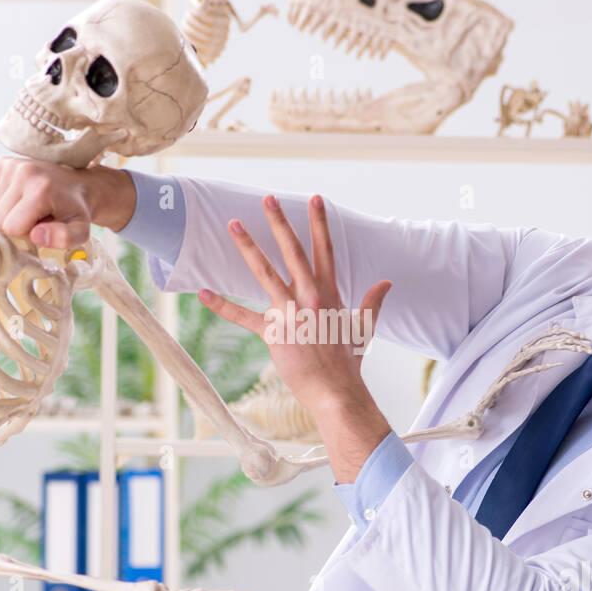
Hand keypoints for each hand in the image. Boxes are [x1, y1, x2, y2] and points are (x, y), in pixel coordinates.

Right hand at [0, 156, 135, 248]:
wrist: (76, 184)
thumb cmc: (76, 210)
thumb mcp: (80, 231)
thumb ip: (64, 238)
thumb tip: (36, 235)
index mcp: (41, 189)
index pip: (12, 227)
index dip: (26, 234)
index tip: (43, 226)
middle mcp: (24, 171)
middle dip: (16, 225)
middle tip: (37, 218)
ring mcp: (11, 164)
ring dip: (8, 215)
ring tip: (30, 208)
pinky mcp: (2, 163)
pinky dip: (1, 204)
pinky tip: (20, 199)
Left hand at [197, 194, 393, 481]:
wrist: (337, 391)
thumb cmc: (348, 362)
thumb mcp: (363, 327)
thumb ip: (372, 302)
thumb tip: (387, 283)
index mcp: (330, 293)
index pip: (325, 250)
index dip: (320, 223)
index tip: (315, 198)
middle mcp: (310, 297)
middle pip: (294, 252)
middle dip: (280, 223)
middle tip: (268, 198)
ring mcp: (291, 313)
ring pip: (266, 272)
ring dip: (248, 247)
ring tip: (233, 224)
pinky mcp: (273, 334)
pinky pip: (243, 317)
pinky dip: (223, 306)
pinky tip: (204, 293)